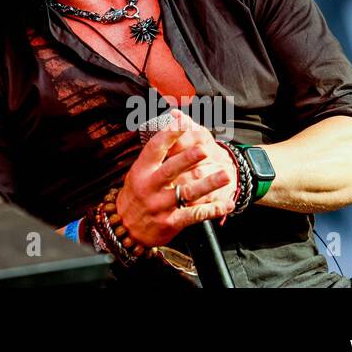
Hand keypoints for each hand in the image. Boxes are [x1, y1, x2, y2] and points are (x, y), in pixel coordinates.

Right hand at [116, 109, 235, 246]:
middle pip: (171, 170)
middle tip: (205, 149)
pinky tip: (227, 204)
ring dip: (208, 184)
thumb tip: (168, 131)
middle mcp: (150, 187)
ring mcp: (160, 206)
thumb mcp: (137, 174)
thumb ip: (154, 157)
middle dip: (188, 159)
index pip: (154, 149)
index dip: (168, 135)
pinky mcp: (171, 222)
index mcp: (141, 171)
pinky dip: (213, 210)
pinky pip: (194, 215)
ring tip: (225, 175)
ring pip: (187, 193)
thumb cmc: (135, 196)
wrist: (124, 229)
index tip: (181, 122)